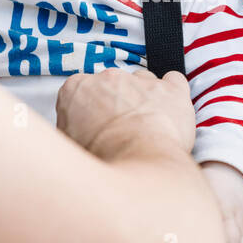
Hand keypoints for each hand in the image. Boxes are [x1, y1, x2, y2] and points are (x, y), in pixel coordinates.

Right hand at [56, 68, 195, 161]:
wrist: (138, 164)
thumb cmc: (102, 160)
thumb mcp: (68, 148)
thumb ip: (69, 130)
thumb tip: (71, 135)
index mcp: (77, 88)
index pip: (80, 91)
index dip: (88, 110)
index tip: (93, 125)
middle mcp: (109, 77)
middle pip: (112, 84)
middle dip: (116, 103)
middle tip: (120, 132)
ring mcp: (142, 80)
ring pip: (142, 82)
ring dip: (144, 99)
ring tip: (147, 128)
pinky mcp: (171, 89)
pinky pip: (174, 81)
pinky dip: (172, 95)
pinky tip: (169, 113)